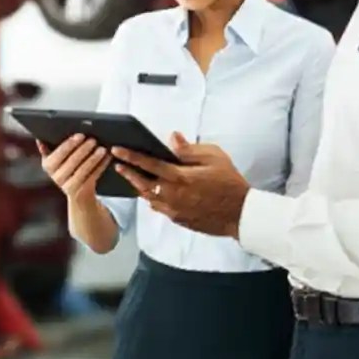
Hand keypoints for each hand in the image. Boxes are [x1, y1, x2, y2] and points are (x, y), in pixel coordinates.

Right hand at [38, 134, 110, 202]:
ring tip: (102, 149)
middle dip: (83, 149)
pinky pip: (93, 176)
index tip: (80, 135)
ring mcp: (69, 186)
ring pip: (83, 170)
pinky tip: (106, 158)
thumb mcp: (55, 161)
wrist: (77, 193)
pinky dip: (101, 166)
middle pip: (72, 161)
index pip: (58, 154)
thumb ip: (47, 149)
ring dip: (93, 158)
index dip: (69, 144)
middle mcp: (57, 177)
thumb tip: (39, 139)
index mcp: (48, 166)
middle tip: (93, 140)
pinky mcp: (82, 191)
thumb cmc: (67, 170)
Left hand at [111, 132, 249, 238]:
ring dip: (138, 186)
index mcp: (180, 177)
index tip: (117, 150)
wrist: (240, 214)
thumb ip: (190, 149)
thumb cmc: (230, 183)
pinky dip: (153, 198)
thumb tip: (172, 138)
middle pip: (143, 183)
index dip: (131, 156)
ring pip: (149, 197)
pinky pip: (159, 208)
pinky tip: (152, 192)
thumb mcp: (214, 157)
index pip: (149, 164)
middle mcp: (173, 195)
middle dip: (128, 173)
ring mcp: (175, 210)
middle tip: (118, 164)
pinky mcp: (179, 219)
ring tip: (131, 177)